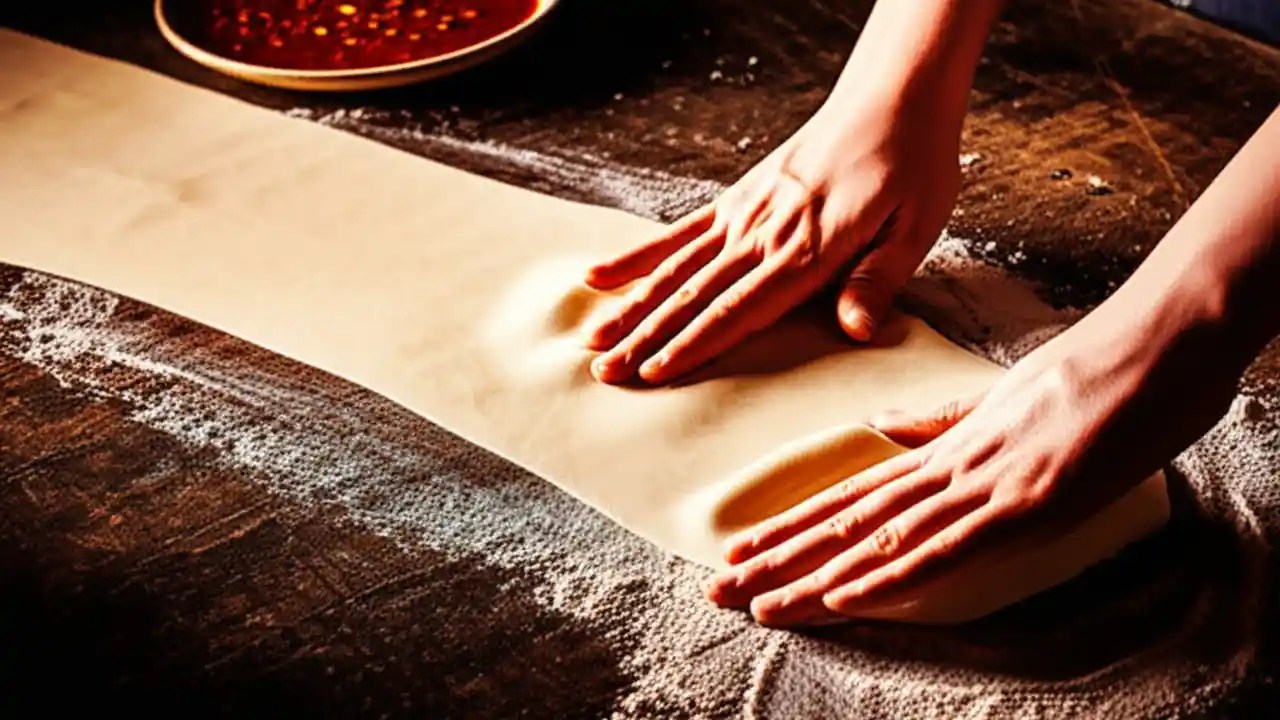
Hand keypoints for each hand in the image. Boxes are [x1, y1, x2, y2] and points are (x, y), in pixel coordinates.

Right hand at [582, 91, 964, 384]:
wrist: (891, 97)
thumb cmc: (910, 164)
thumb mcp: (915, 225)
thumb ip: (876, 279)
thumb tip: (854, 330)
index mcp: (809, 249)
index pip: (739, 309)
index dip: (694, 344)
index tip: (654, 373)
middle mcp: (766, 233)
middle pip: (695, 295)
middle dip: (646, 337)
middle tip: (604, 372)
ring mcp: (745, 213)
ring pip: (677, 269)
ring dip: (633, 306)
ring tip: (593, 338)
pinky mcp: (738, 198)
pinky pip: (680, 232)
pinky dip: (638, 256)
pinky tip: (601, 276)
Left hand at [704, 310, 1238, 626]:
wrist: (1158, 342)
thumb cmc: (1090, 372)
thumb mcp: (1002, 400)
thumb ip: (940, 422)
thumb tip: (882, 429)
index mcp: (944, 447)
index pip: (851, 495)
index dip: (792, 526)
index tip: (741, 548)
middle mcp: (950, 469)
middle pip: (847, 522)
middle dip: (780, 560)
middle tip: (715, 588)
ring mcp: (985, 487)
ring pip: (881, 539)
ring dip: (815, 577)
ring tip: (756, 601)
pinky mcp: (1024, 503)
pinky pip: (945, 547)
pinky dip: (890, 575)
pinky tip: (842, 594)